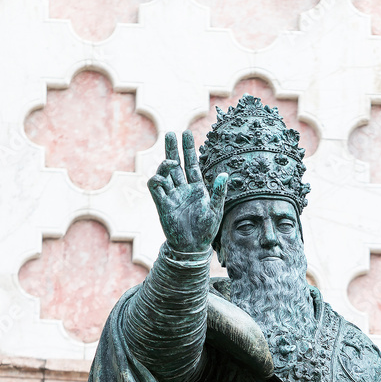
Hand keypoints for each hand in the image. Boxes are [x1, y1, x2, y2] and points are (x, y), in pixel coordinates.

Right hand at [148, 131, 226, 252]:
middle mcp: (183, 189)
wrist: (192, 247)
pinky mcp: (162, 204)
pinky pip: (155, 186)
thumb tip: (225, 174)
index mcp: (197, 189)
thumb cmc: (206, 231)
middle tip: (170, 133)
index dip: (189, 149)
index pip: (191, 164)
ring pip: (164, 173)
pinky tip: (162, 176)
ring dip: (165, 164)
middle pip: (176, 165)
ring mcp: (171, 195)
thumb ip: (219, 192)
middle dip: (172, 149)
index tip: (185, 134)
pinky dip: (156, 178)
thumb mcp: (216, 210)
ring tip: (172, 161)